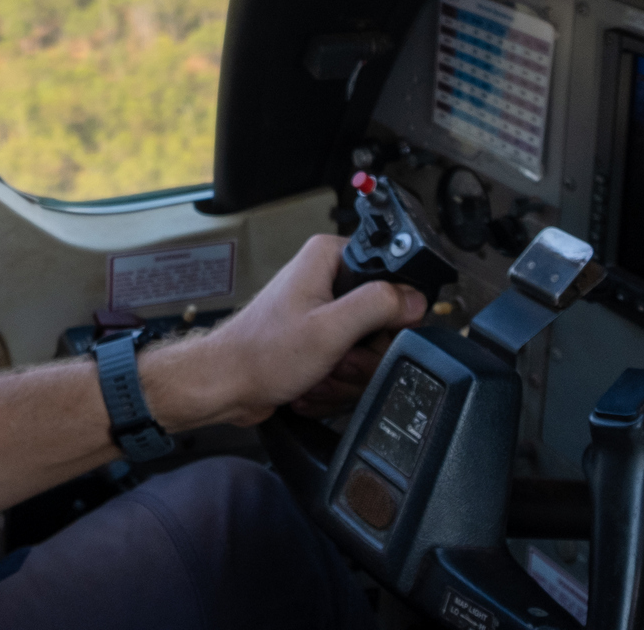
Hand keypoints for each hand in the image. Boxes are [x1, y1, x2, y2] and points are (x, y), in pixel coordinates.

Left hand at [146, 235, 426, 429]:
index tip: (371, 334)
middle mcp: (326, 279)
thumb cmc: (260, 354)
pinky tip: (314, 381)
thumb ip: (378, 306)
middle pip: (383, 320)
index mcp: (328, 258)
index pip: (392, 275)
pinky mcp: (320, 341)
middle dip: (364, 353)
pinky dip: (335, 381)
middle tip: (341, 359)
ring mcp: (324, 313)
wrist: (227, 385)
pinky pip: (350, 364)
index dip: (390, 312)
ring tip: (321, 373)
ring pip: (368, 348)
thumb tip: (415, 298)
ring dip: (348, 372)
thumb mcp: (330, 329)